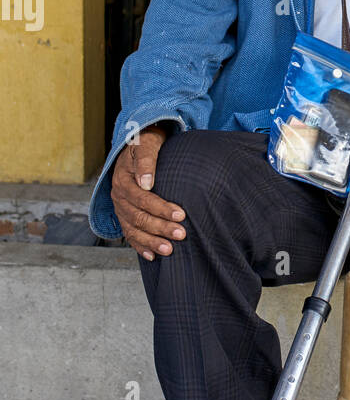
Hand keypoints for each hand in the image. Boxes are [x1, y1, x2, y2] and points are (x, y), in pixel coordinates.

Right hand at [111, 124, 186, 260]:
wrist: (139, 144)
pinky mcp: (124, 215)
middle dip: (160, 228)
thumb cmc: (147, 143)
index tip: (181, 214)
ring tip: (169, 250)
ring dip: (151, 241)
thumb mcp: (147, 143)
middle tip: (181, 234)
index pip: (141, 198)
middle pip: (138, 216)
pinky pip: (129, 234)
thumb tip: (146, 181)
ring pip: (133, 229)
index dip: (160, 208)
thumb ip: (147, 159)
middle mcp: (118, 195)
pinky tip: (152, 256)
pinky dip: (140, 246)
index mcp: (123, 179)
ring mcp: (120, 207)